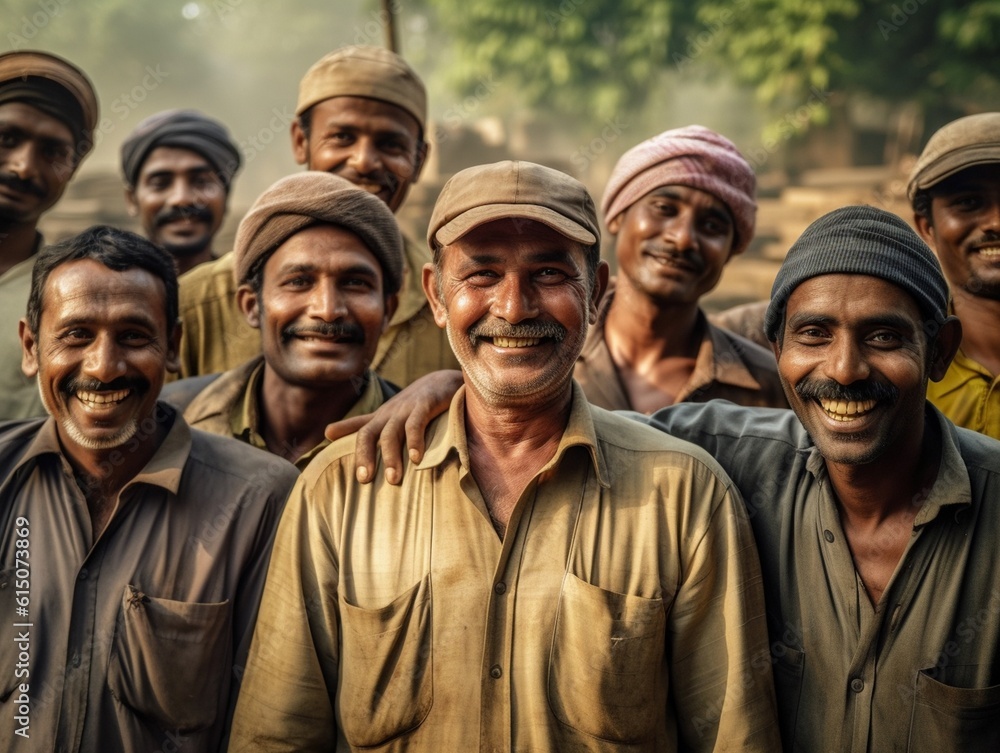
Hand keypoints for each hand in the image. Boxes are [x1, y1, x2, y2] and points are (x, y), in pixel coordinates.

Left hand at [324, 370, 462, 484]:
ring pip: (391, 432)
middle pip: (369, 434)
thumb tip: (326, 432)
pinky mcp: (425, 404)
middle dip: (365, 456)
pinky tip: (417, 459)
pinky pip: (415, 424)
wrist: (446, 381)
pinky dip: (415, 441)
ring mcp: (406, 408)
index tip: (354, 475)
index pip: (359, 433)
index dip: (353, 452)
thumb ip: (360, 424)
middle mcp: (390, 413)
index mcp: (380, 417)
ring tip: (393, 479)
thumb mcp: (386, 414)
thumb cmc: (415, 402)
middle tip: (365, 480)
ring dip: (390, 455)